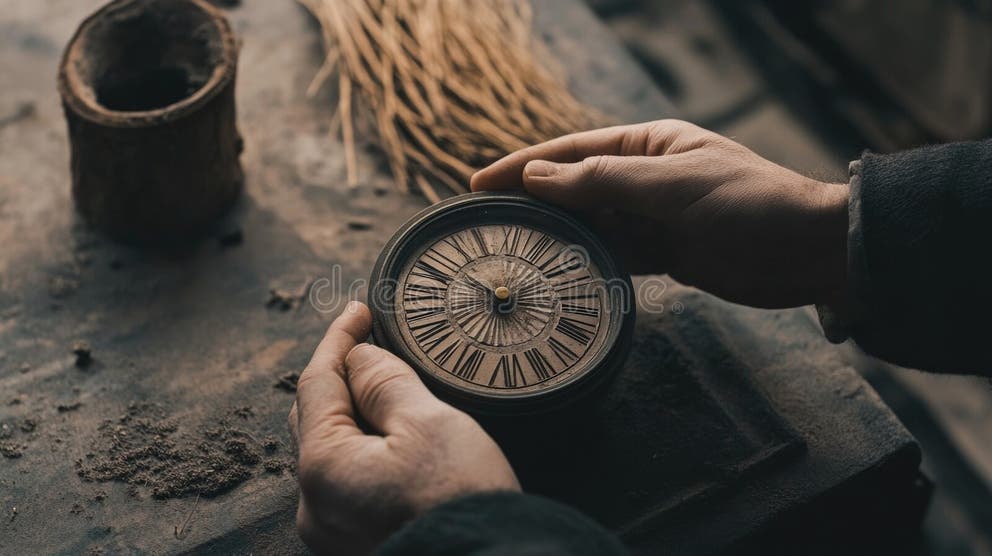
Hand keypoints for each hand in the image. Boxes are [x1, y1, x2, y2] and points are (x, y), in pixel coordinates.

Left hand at [288, 302, 519, 555]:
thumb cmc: (462, 500)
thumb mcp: (428, 423)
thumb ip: (385, 383)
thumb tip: (359, 357)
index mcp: (323, 467)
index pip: (318, 383)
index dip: (340, 339)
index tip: (358, 310)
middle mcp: (316, 504)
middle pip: (318, 417)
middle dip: (343, 375)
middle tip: (372, 341)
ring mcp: (335, 529)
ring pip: (335, 449)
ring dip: (356, 411)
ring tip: (387, 382)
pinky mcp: (359, 541)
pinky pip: (351, 479)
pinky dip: (366, 445)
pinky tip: (393, 431)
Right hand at [471, 120, 848, 308]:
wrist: (808, 253)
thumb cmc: (747, 204)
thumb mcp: (671, 185)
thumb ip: (603, 180)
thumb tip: (538, 178)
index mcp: (647, 144)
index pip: (570, 152)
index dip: (522, 167)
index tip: (478, 184)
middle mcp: (645, 177)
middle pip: (575, 189)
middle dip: (533, 205)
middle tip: (485, 226)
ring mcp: (654, 217)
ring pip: (592, 226)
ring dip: (557, 238)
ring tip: (511, 255)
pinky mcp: (666, 254)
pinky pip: (615, 255)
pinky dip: (587, 264)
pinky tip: (558, 276)